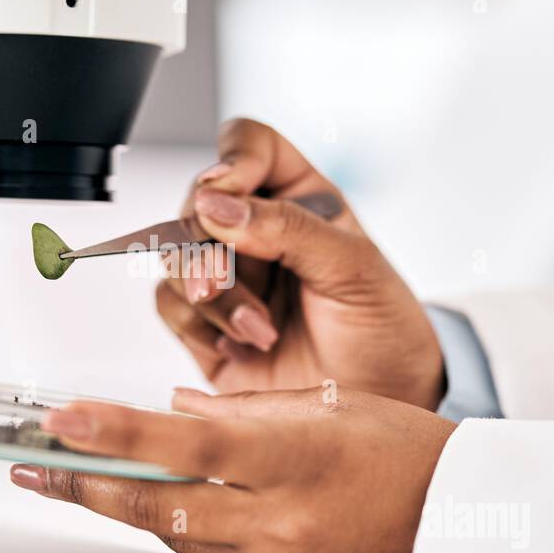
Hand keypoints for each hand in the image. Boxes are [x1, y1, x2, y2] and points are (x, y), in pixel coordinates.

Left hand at [10, 387, 455, 552]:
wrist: (476, 530)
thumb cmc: (416, 458)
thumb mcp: (334, 406)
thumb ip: (246, 409)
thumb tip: (178, 409)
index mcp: (299, 458)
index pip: (188, 445)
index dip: (116, 434)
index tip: (62, 421)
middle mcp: (287, 521)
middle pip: (163, 509)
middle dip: (88, 486)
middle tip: (36, 467)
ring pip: (183, 544)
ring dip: (131, 513)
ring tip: (86, 484)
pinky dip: (197, 540)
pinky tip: (183, 515)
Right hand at [159, 118, 444, 409]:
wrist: (383, 404)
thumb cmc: (384, 331)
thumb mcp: (353, 269)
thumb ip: (287, 229)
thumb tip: (215, 204)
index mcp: (300, 200)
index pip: (248, 148)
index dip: (231, 162)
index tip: (225, 194)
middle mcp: (257, 233)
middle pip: (197, 205)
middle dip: (206, 245)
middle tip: (221, 280)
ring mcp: (230, 279)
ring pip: (176, 256)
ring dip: (209, 293)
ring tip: (258, 329)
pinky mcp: (206, 326)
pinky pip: (170, 304)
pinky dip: (197, 324)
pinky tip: (242, 344)